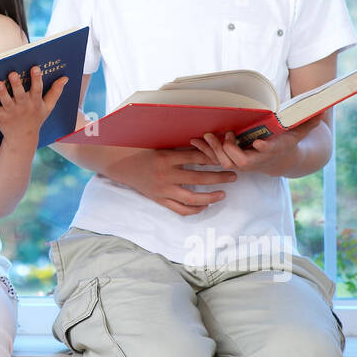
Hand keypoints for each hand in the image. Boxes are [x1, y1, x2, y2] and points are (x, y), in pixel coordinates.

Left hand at [0, 65, 68, 149]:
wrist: (23, 138)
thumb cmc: (36, 118)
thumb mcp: (48, 107)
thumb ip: (55, 92)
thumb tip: (65, 78)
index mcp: (35, 102)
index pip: (37, 89)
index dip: (36, 78)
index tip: (35, 67)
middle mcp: (23, 106)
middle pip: (20, 94)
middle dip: (16, 84)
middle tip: (12, 74)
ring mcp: (12, 112)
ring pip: (6, 101)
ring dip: (2, 93)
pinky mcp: (1, 117)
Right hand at [111, 146, 237, 216]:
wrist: (122, 166)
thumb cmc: (144, 152)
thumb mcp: (161, 146)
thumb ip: (181, 149)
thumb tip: (205, 146)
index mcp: (166, 158)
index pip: (196, 158)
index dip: (213, 158)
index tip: (226, 159)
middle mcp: (166, 175)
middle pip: (199, 179)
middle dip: (219, 178)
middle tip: (234, 176)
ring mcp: (163, 190)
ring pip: (192, 198)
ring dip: (210, 198)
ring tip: (223, 194)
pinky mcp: (160, 200)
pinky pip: (180, 209)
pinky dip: (194, 210)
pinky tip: (204, 206)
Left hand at [188, 116, 324, 176]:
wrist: (281, 162)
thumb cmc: (288, 143)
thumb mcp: (299, 132)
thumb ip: (308, 121)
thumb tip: (322, 109)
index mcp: (272, 151)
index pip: (268, 152)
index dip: (263, 149)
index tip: (259, 142)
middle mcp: (256, 160)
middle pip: (240, 161)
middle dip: (231, 150)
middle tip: (227, 134)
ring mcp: (243, 163)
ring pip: (225, 162)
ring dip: (214, 150)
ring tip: (206, 136)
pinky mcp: (232, 161)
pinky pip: (216, 159)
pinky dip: (205, 151)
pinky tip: (194, 140)